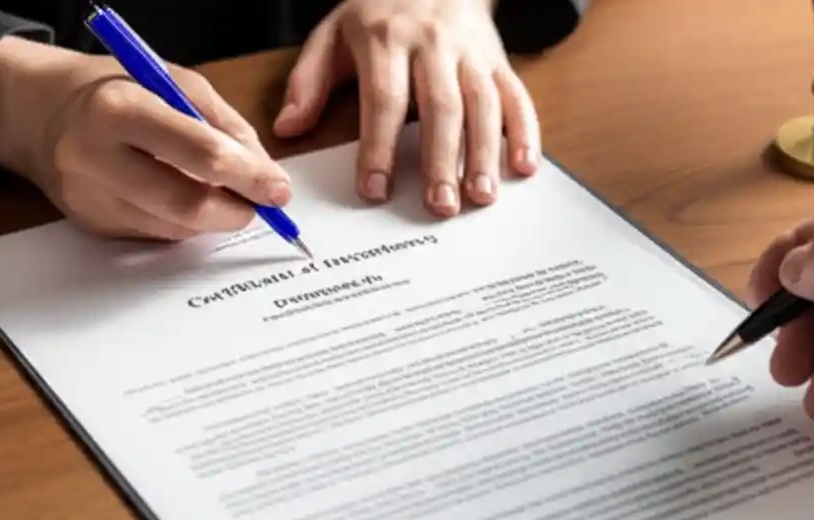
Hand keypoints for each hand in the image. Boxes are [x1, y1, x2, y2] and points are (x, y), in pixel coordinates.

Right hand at [0, 37, 290, 240]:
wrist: (40, 113)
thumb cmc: (117, 90)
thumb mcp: (173, 81)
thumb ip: (224, 125)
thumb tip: (265, 174)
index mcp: (120, 108)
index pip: (200, 153)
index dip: (248, 177)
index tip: (279, 191)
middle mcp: (97, 157)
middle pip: (186, 205)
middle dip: (235, 211)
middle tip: (258, 206)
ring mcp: (90, 198)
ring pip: (174, 227)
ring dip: (212, 218)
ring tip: (222, 195)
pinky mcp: (92, 225)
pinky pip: (156, 234)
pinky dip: (182, 221)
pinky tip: (178, 195)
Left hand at [273, 0, 538, 216]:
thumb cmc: (376, 12)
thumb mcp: (332, 34)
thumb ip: (308, 82)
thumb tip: (287, 129)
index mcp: (385, 40)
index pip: (384, 98)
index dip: (379, 146)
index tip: (374, 189)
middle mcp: (433, 45)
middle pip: (440, 106)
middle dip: (441, 160)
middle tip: (439, 206)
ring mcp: (471, 52)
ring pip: (483, 104)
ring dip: (485, 154)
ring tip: (480, 197)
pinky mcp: (498, 59)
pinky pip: (517, 95)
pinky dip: (526, 132)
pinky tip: (525, 168)